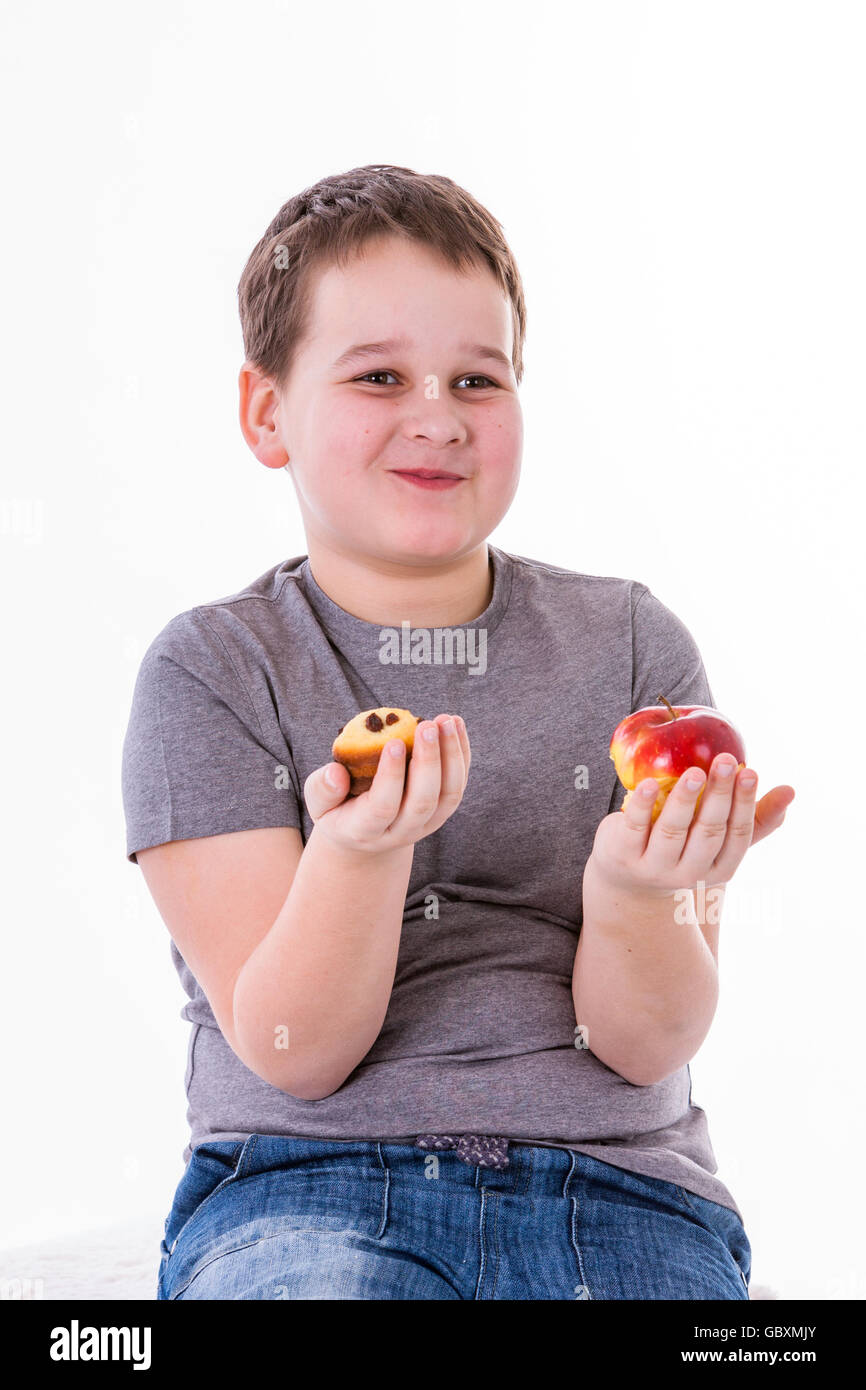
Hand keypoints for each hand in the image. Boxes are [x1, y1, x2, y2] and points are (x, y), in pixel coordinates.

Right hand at [303, 715, 470, 853]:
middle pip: (422, 802)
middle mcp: (401, 832)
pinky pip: (458, 784)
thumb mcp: (317, 804)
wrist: (365, 836)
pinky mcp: (442, 812)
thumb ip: (321, 789)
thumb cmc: (337, 810)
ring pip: (448, 795)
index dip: (391, 776)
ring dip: (451, 756)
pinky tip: (455, 724)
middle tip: (427, 726)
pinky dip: (462, 754)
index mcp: (366, 830)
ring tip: (446, 720)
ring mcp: (426, 824)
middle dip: (428, 762)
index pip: (383, 807)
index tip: (394, 742)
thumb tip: (336, 772)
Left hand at [589, 753, 795, 897]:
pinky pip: (635, 826)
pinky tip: (649, 782)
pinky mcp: (623, 855)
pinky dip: (643, 803)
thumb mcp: (718, 840)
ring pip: (672, 831)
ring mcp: (654, 867)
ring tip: (694, 771)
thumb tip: (791, 790)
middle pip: (709, 832)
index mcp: (718, 868)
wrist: (627, 878)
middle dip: (719, 795)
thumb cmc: (683, 848)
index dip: (746, 803)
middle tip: (727, 760)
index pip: (738, 835)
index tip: (751, 771)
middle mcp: (688, 872)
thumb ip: (756, 818)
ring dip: (685, 799)